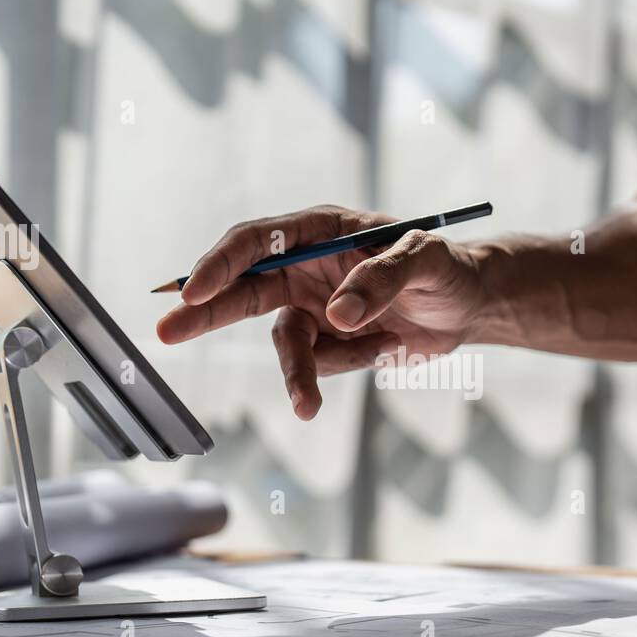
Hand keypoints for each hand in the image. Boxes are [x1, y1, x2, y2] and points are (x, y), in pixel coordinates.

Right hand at [157, 205, 489, 419]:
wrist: (470, 308)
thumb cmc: (447, 268)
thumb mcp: (424, 261)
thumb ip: (381, 280)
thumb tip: (337, 315)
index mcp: (320, 230)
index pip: (257, 242)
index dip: (222, 264)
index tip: (195, 291)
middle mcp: (307, 267)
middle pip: (243, 288)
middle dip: (205, 311)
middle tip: (166, 332)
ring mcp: (314, 307)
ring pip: (284, 342)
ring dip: (293, 372)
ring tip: (306, 405)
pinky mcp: (328, 343)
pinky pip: (314, 366)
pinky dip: (328, 376)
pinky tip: (361, 367)